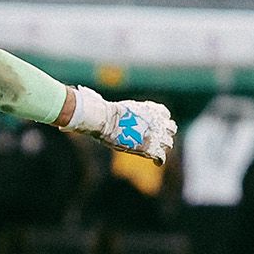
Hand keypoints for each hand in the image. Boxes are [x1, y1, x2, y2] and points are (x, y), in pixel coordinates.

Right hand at [59, 87, 174, 163]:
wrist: (106, 119)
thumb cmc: (103, 109)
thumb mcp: (109, 101)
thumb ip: (105, 101)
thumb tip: (82, 91)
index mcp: (150, 109)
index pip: (165, 114)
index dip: (161, 121)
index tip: (155, 126)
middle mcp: (156, 120)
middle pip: (170, 129)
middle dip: (165, 134)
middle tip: (159, 141)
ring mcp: (155, 134)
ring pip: (167, 143)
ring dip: (163, 147)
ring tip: (157, 152)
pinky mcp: (150, 148)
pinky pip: (161, 156)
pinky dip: (159, 159)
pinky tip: (156, 161)